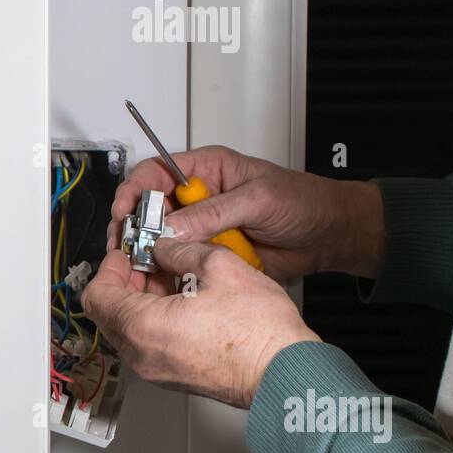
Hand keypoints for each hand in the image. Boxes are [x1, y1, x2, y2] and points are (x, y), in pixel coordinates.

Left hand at [82, 237, 319, 409]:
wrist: (282, 371)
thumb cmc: (258, 331)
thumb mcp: (219, 266)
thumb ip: (181, 249)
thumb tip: (165, 245)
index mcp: (143, 327)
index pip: (96, 296)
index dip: (108, 267)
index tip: (127, 252)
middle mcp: (141, 355)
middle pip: (108, 313)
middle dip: (125, 281)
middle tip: (148, 258)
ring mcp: (154, 370)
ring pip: (128, 328)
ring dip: (140, 299)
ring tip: (171, 275)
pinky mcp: (171, 376)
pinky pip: (147, 343)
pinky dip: (154, 318)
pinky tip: (183, 298)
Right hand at [111, 145, 384, 282]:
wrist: (327, 237)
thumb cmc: (303, 202)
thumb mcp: (258, 199)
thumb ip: (213, 212)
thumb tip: (172, 228)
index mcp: (207, 171)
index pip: (156, 173)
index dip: (135, 190)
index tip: (125, 212)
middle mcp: (198, 201)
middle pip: (149, 211)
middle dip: (134, 229)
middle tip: (127, 247)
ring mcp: (201, 231)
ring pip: (160, 243)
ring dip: (148, 256)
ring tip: (141, 268)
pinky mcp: (207, 257)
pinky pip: (179, 266)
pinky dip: (168, 275)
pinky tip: (162, 281)